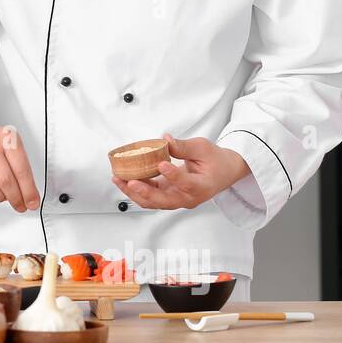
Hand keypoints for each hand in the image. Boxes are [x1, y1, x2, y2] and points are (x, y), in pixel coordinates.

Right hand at [0, 108, 40, 212]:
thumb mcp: (11, 143)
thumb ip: (21, 167)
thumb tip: (30, 194)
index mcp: (6, 140)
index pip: (21, 170)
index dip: (28, 191)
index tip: (32, 202)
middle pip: (5, 181)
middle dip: (16, 199)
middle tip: (21, 205)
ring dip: (0, 198)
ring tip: (5, 196)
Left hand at [112, 132, 250, 209]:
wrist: (223, 172)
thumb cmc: (216, 160)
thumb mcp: (203, 148)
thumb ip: (183, 146)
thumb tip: (164, 140)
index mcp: (202, 186)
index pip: (187, 183)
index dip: (173, 175)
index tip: (161, 164)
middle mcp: (188, 198)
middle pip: (164, 201)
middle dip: (144, 192)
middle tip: (130, 181)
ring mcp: (177, 200)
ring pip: (153, 202)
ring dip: (134, 192)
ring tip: (118, 179)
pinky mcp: (168, 196)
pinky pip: (150, 197)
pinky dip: (136, 190)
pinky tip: (123, 179)